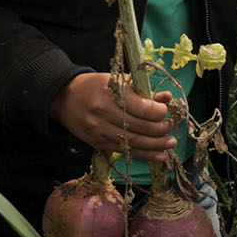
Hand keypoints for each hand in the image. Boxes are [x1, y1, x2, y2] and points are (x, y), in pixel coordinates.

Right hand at [50, 71, 176, 161]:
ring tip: (170, 143)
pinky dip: (144, 155)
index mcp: (110, 93)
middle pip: (139, 127)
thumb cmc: (95, 86)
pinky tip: (159, 155)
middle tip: (171, 127)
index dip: (158, 111)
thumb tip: (167, 98)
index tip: (166, 110)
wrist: (65, 98)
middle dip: (160, 129)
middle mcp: (104, 114)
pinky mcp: (98, 143)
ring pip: (133, 142)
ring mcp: (100, 131)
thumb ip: (143, 90)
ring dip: (156, 145)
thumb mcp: (118, 80)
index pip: (141, 108)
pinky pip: (125, 151)